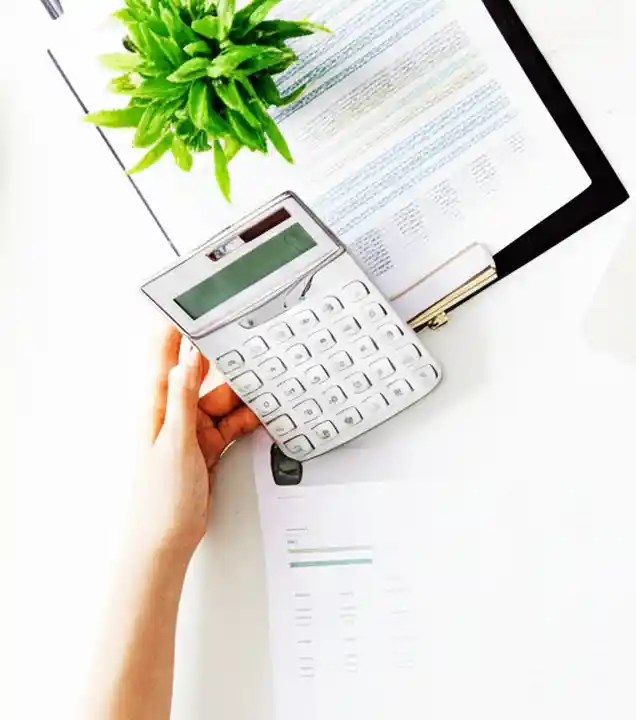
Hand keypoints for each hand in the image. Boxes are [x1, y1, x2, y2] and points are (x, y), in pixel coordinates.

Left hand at [132, 327, 260, 558]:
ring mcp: (191, 433)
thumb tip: (185, 359)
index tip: (185, 305)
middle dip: (226, 366)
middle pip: (203, 379)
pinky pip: (232, 425)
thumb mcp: (173, 443)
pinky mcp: (207, 449)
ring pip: (223, 402)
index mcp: (157, 409)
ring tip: (266, 386)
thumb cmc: (160, 499)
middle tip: (250, 348)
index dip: (174, 332)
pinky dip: (247, 420)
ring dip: (243, 397)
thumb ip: (181, 399)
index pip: (165, 359)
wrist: (166, 541)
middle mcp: (173, 416)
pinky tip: (262, 415)